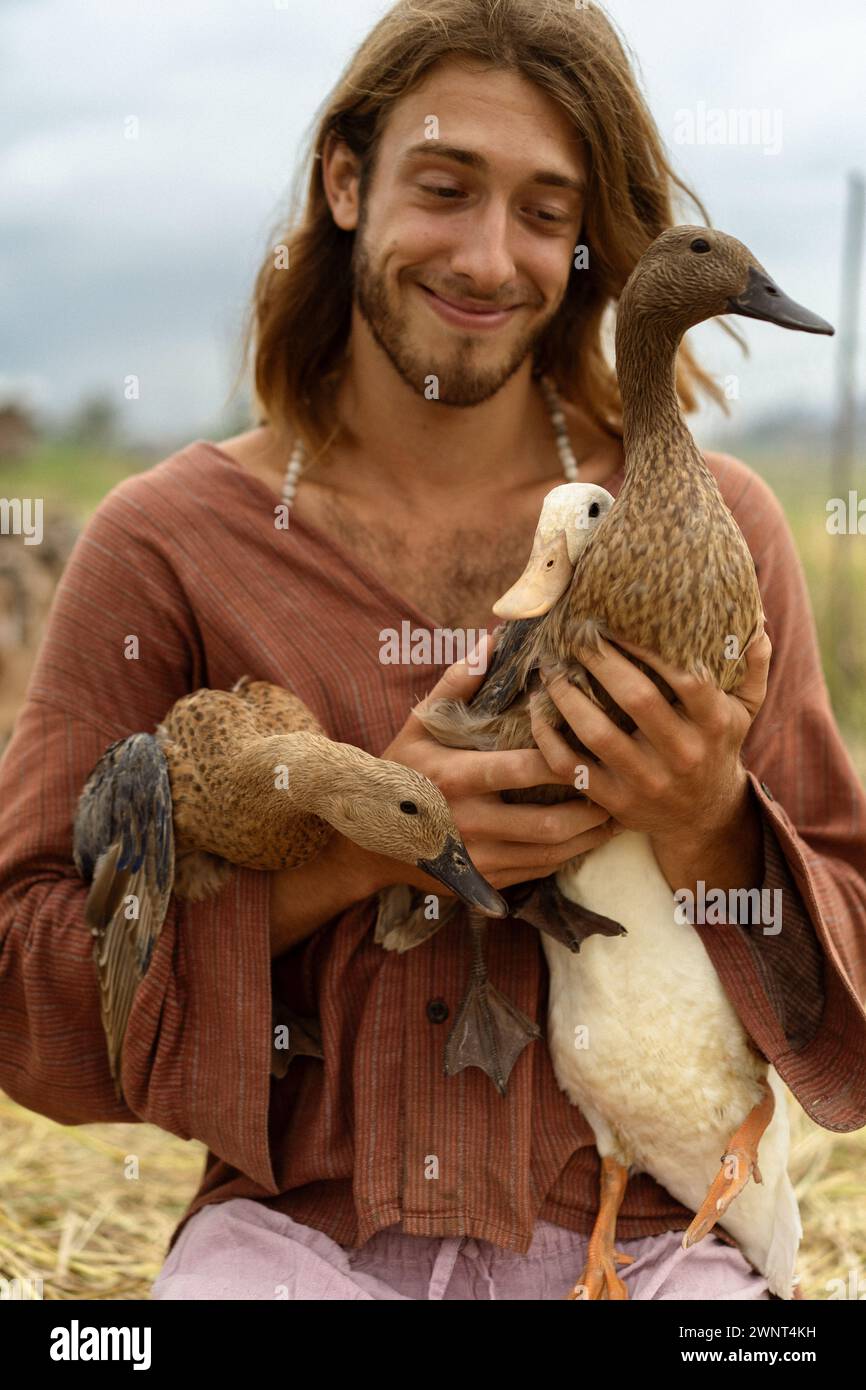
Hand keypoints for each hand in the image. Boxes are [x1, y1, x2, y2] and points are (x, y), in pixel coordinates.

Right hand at [372, 631, 617, 895]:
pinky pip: (539, 871)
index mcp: (455, 777)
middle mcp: (469, 822)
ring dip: (591, 836)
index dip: (564, 758)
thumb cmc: (400, 771)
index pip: (523, 770)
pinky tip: (589, 838)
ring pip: (551, 852)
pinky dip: (570, 855)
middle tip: (620, 784)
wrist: (368, 842)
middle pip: (548, 821)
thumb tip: (493, 640)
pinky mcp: (484, 882)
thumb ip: (457, 683)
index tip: (592, 742)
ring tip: (618, 813)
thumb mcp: (419, 724)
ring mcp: (478, 858)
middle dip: (592, 806)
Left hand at [529, 628, 771, 886]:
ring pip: (596, 733)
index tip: (615, 622)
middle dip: (599, 660)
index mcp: (714, 723)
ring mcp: (647, 782)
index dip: (647, 647)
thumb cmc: (717, 746)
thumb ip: (751, 664)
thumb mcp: (745, 709)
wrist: (704, 817)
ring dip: (566, 695)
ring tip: (549, 668)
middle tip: (573, 634)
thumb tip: (753, 617)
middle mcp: (682, 754)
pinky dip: (548, 738)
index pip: (684, 677)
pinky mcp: (616, 802)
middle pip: (635, 698)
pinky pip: (571, 768)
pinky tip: (538, 709)